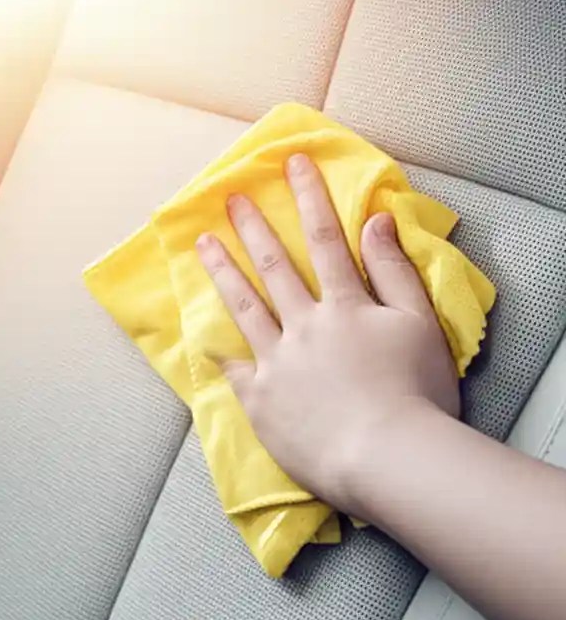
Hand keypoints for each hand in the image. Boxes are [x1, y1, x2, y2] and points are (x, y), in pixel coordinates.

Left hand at [196, 153, 458, 515]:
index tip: (292, 164)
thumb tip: (375, 221)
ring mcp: (276, 362)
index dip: (308, 197)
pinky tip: (199, 333)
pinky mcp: (260, 400)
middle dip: (252, 226)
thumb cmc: (416, 394)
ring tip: (203, 242)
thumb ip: (396, 272)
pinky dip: (216, 349)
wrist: (385, 456)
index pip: (325, 239)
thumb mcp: (420, 325)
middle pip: (274, 267)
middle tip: (230, 196)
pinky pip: (233, 368)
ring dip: (222, 270)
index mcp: (346, 307)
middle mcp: (304, 326)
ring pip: (243, 306)